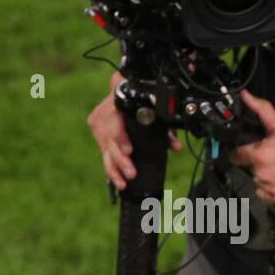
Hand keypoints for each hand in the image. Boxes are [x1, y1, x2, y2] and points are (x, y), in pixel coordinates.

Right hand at [88, 72, 182, 190]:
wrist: (122, 91)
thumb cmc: (140, 103)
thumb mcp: (153, 114)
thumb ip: (166, 130)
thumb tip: (176, 146)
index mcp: (117, 106)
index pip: (115, 121)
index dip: (121, 137)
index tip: (129, 151)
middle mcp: (104, 115)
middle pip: (109, 140)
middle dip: (120, 159)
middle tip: (131, 173)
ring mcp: (98, 125)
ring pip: (105, 149)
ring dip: (114, 168)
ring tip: (123, 182)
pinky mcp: (97, 134)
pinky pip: (103, 153)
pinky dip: (111, 168)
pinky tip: (117, 181)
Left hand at [228, 89, 274, 204]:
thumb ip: (261, 110)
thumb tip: (247, 96)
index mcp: (258, 155)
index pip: (235, 156)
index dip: (241, 152)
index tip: (245, 152)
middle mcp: (261, 174)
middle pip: (248, 170)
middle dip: (256, 164)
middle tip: (272, 158)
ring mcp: (271, 189)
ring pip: (258, 183)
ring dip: (264, 178)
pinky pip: (268, 196)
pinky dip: (273, 190)